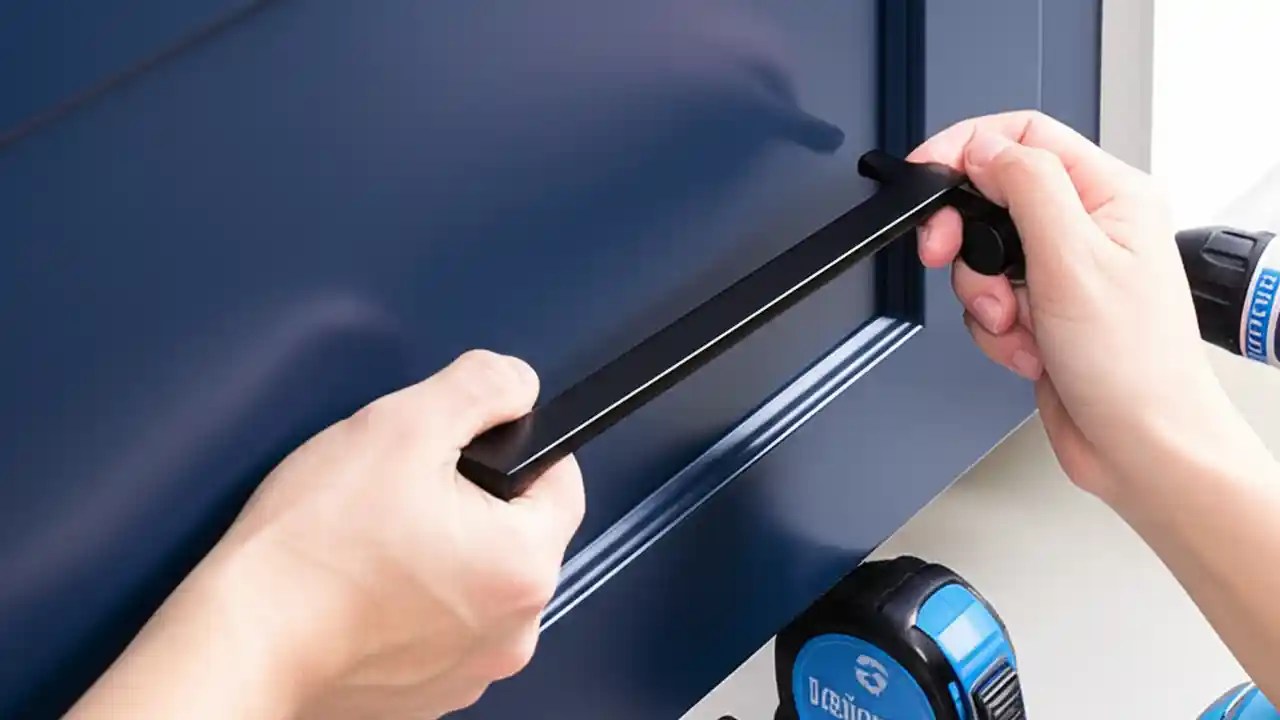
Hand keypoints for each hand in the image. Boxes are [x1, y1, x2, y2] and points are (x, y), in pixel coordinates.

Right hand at [70, 350, 584, 719]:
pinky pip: (441, 627)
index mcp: (524, 565)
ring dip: (442, 553)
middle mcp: (514, 629)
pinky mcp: (427, 691)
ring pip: (478, 580)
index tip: (468, 444)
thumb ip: (479, 387)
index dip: (517, 445)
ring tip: (376, 538)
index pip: (562, 481)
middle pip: (519, 533)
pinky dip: (413, 603)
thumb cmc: (312, 549)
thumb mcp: (402, 425)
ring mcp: (472, 668)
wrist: (239, 640)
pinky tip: (364, 584)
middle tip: (404, 488)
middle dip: (474, 500)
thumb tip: (517, 383)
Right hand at [908, 110, 1238, 502]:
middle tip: (944, 254)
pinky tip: (1029, 348)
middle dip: (966, 238)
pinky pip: (990, 301)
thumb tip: (983, 146)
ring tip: (1015, 324)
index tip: (926, 173)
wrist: (1140, 445)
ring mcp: (1065, 270)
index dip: (967, 146)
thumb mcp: (1073, 259)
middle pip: (993, 196)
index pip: (1024, 135)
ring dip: (985, 297)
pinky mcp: (1044, 311)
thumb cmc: (1134, 364)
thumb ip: (1026, 186)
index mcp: (1110, 194)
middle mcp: (1089, 225)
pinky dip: (996, 330)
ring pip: (985, 255)